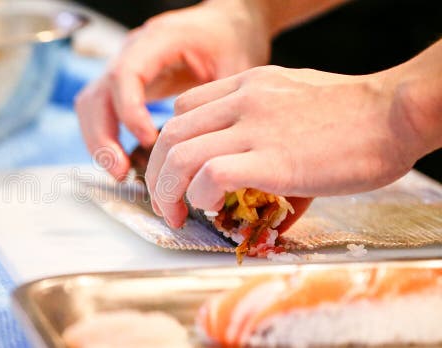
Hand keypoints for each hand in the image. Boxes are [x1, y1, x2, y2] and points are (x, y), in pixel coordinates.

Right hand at [75, 0, 270, 179]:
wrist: (227, 25)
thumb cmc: (232, 41)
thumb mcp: (237, 65)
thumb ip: (219, 102)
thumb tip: (206, 148)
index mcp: (158, 40)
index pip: (125, 75)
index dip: (130, 112)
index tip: (150, 141)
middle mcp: (131, 51)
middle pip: (96, 95)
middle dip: (103, 137)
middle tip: (121, 171)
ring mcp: (123, 67)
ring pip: (90, 106)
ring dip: (99, 142)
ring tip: (121, 173)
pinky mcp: (123, 84)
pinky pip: (100, 111)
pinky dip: (106, 137)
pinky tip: (125, 162)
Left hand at [146, 65, 425, 227]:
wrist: (398, 112)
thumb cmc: (359, 115)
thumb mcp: (298, 104)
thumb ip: (268, 133)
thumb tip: (263, 195)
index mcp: (249, 84)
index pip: (184, 108)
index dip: (170, 144)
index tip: (175, 172)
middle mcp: (243, 100)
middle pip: (170, 134)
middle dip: (156, 174)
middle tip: (164, 203)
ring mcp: (255, 127)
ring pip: (179, 154)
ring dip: (167, 192)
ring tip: (176, 215)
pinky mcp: (272, 159)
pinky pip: (210, 174)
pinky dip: (199, 196)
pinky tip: (210, 208)